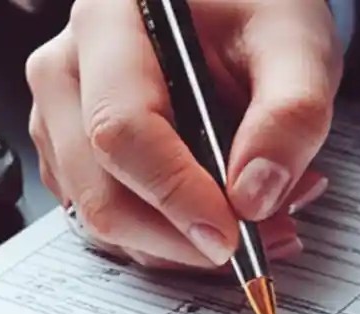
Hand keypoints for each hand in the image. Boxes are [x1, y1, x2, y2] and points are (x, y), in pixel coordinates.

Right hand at [25, 0, 340, 268]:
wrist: (243, 16)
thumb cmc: (259, 15)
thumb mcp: (297, 45)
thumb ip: (290, 114)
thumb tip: (254, 195)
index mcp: (109, 22)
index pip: (122, 129)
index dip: (176, 194)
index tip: (232, 234)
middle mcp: (67, 71)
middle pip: (100, 191)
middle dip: (183, 238)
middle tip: (265, 237)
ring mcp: (61, 120)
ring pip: (104, 222)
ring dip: (185, 244)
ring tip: (263, 213)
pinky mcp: (76, 161)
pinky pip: (112, 228)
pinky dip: (173, 241)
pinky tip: (226, 211)